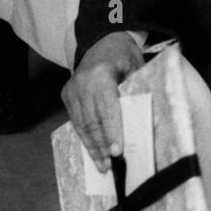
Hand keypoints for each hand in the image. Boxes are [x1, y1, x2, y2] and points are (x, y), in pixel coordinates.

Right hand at [61, 32, 144, 171]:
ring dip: (93, 148)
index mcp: (101, 74)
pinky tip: (94, 153)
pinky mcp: (66, 95)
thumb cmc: (125, 58)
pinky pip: (76, 121)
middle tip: (111, 167)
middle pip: (92, 121)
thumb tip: (143, 124)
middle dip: (102, 146)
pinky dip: (85, 139)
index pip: (107, 109)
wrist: (103, 43)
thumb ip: (136, 93)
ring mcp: (72, 89)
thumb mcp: (137, 70)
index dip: (113, 131)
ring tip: (103, 166)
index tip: (118, 151)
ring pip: (82, 125)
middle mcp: (82, 82)